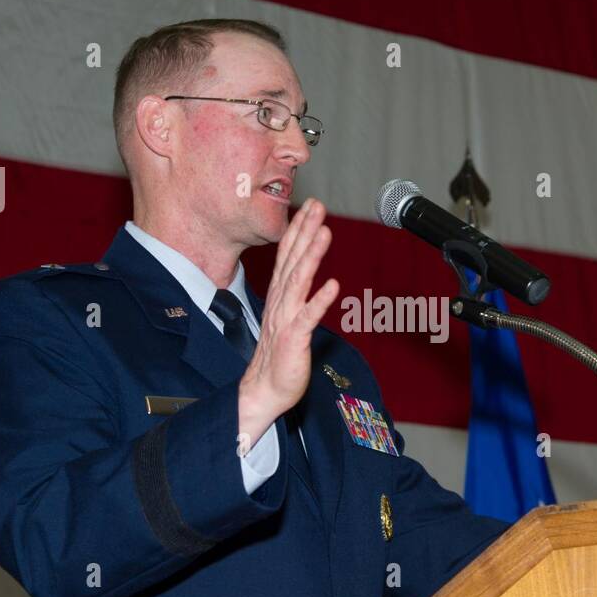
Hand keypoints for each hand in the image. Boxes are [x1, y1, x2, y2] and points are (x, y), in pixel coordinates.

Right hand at [237, 199, 339, 446]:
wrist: (263, 390)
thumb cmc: (278, 357)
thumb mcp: (287, 319)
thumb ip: (296, 296)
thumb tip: (307, 276)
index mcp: (279, 296)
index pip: (288, 256)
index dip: (298, 230)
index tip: (309, 206)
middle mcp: (281, 303)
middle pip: (292, 260)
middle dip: (305, 231)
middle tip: (316, 205)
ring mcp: (286, 320)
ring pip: (299, 282)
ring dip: (312, 256)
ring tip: (325, 232)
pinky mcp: (294, 339)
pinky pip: (308, 318)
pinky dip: (319, 301)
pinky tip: (333, 285)